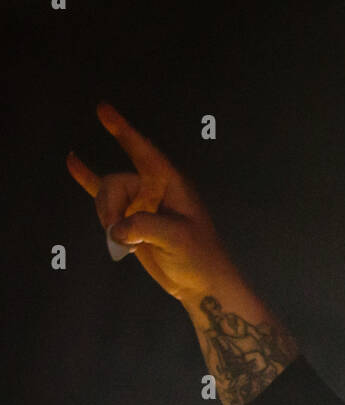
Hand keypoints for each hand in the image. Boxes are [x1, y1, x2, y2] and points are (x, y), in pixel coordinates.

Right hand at [67, 102, 239, 303]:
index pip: (144, 152)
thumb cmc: (198, 257)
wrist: (200, 284)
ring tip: (122, 243)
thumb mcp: (176, 239)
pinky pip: (105, 199)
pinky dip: (88, 181)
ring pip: (107, 199)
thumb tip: (115, 230)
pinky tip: (72, 162)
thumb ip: (143, 227)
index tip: (102, 108)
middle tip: (115, 233)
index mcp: (170, 184)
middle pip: (115, 184)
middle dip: (109, 207)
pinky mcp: (131, 221)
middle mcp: (153, 190)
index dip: (123, 131)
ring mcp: (140, 205)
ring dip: (107, 218)